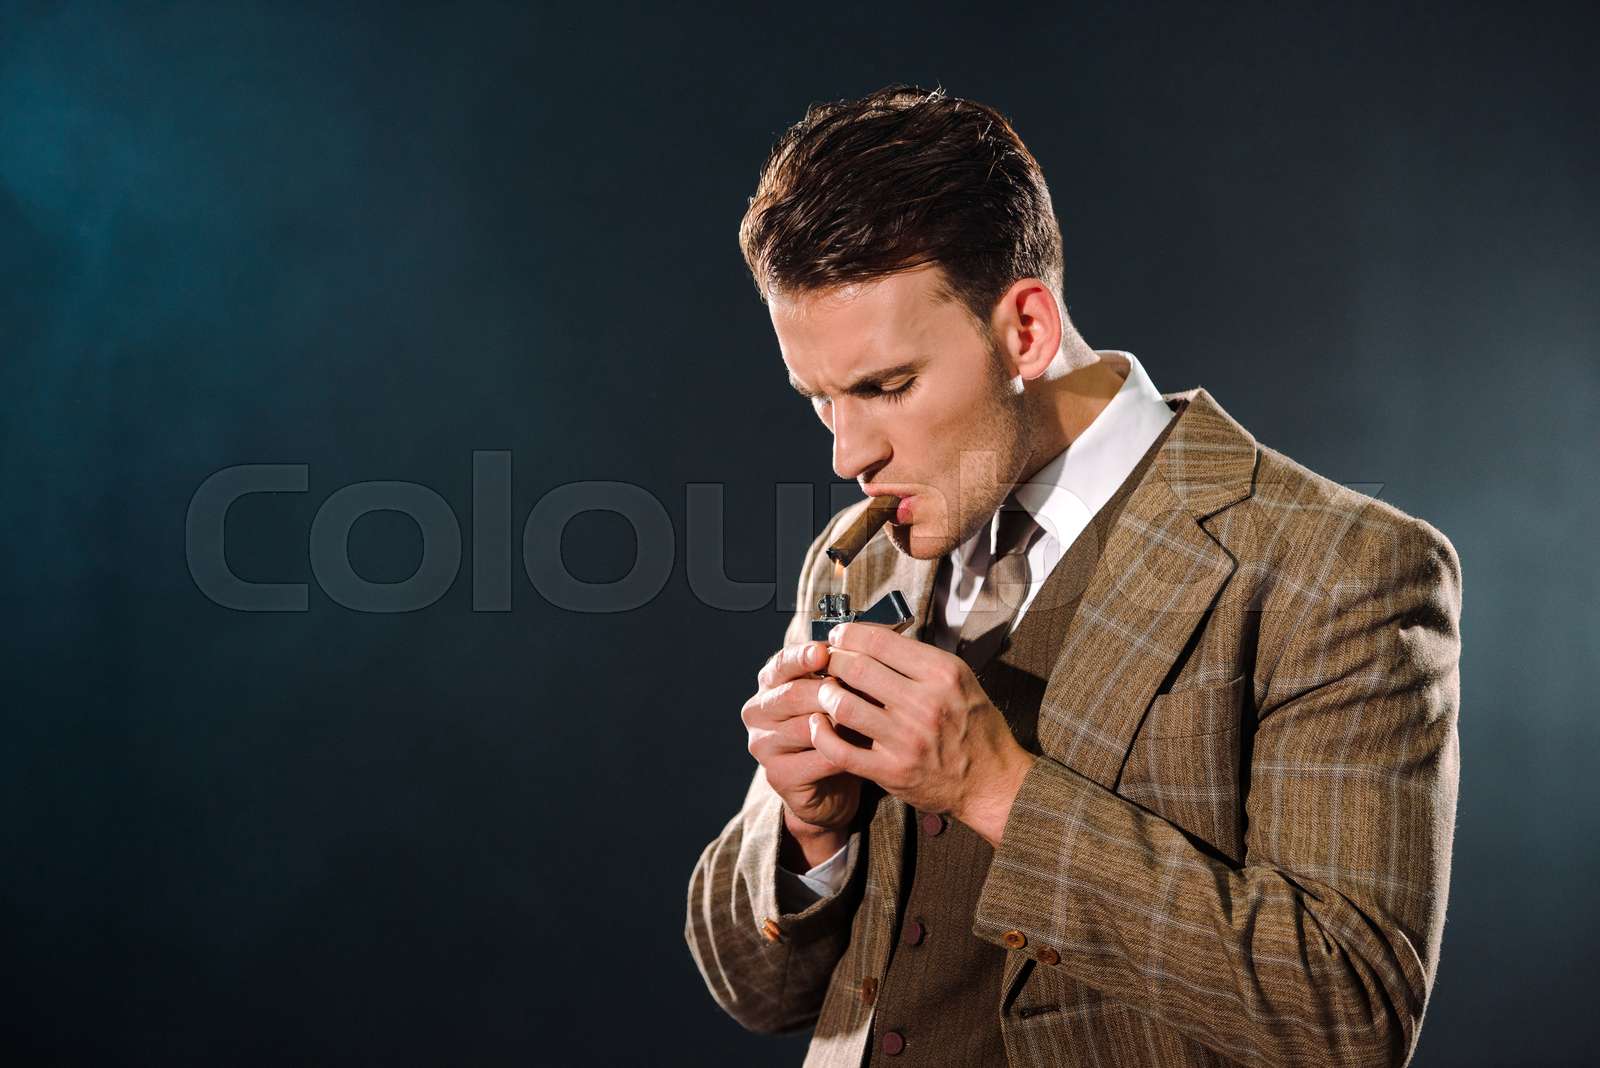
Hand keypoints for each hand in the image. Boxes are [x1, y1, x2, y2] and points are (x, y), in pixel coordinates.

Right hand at [742, 641, 862, 834]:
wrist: (830, 786)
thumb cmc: (837, 732)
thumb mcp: (838, 696)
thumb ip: (842, 676)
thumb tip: (864, 652)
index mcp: (770, 684)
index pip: (782, 664)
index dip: (803, 657)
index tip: (823, 651)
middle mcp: (758, 712)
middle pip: (793, 694)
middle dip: (830, 692)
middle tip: (863, 692)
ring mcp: (763, 745)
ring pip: (806, 728)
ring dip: (842, 725)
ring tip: (871, 723)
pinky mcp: (778, 775)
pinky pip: (816, 759)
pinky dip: (843, 754)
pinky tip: (863, 752)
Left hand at [810, 622, 1035, 845]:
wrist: (993, 782)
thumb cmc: (976, 728)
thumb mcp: (962, 681)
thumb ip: (921, 660)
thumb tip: (877, 637)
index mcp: (942, 674)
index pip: (880, 641)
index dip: (850, 633)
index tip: (839, 635)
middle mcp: (924, 704)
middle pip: (856, 668)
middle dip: (833, 659)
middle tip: (826, 660)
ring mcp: (906, 740)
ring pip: (844, 705)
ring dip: (826, 693)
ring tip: (826, 690)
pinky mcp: (892, 771)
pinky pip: (841, 750)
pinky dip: (822, 734)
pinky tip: (819, 724)